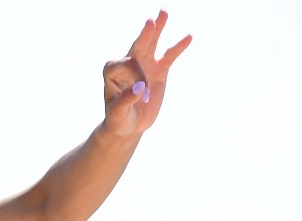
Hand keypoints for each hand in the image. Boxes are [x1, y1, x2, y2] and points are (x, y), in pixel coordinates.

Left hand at [101, 10, 191, 139]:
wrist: (128, 126)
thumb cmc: (118, 120)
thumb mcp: (117, 114)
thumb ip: (125, 100)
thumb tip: (139, 88)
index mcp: (112, 71)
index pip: (127, 65)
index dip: (137, 77)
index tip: (142, 93)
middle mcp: (127, 63)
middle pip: (137, 45)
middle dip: (145, 34)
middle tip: (150, 21)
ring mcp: (144, 64)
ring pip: (151, 43)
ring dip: (158, 28)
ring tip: (163, 12)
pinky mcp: (158, 70)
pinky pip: (169, 55)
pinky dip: (178, 46)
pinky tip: (189, 36)